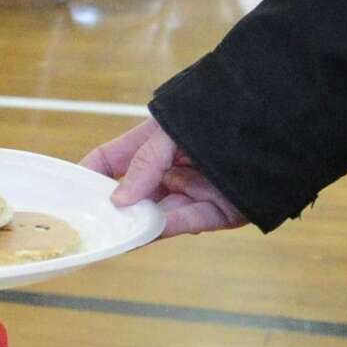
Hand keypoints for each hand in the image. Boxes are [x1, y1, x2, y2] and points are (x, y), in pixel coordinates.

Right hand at [81, 117, 245, 236]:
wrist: (279, 115)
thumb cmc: (215, 112)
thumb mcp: (168, 131)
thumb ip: (143, 164)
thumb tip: (117, 200)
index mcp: (152, 145)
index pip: (110, 162)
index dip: (88, 176)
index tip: (67, 193)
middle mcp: (169, 170)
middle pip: (132, 195)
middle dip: (111, 209)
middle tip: (87, 224)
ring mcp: (192, 191)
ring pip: (156, 214)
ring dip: (136, 224)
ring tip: (113, 234)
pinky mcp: (218, 211)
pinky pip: (187, 221)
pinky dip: (165, 227)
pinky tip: (145, 232)